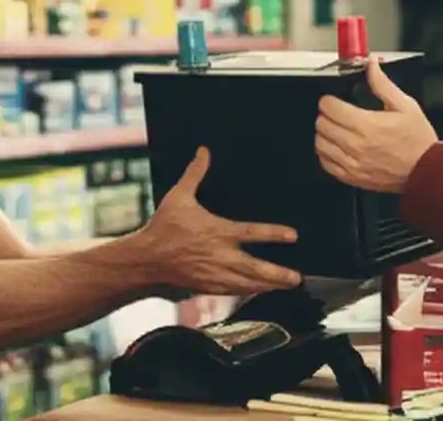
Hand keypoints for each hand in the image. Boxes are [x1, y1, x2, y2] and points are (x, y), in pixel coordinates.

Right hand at [137, 147, 302, 294]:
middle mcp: (219, 256)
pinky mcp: (208, 287)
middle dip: (277, 274)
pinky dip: (250, 292)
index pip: (252, 233)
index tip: (293, 235)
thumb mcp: (179, 196)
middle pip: (255, 268)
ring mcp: (214, 274)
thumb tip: (203, 150)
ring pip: (247, 284)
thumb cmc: (163, 226)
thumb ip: (195, 173)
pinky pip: (234, 292)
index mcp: (217, 231)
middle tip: (296, 277)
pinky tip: (262, 290)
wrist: (146, 259)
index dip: (274, 234)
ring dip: (269, 285)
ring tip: (287, 284)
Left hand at [316, 57, 437, 193]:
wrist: (426, 170)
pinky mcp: (352, 177)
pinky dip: (327, 154)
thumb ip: (382, 84)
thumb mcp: (405, 105)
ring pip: (320, 144)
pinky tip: (337, 148)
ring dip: (325, 134)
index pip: (329, 107)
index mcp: (367, 124)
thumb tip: (372, 65)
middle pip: (321, 125)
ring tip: (336, 130)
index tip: (333, 100)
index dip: (329, 100)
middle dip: (326, 115)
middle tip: (336, 114)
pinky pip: (326, 164)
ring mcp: (352, 163)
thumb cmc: (417, 140)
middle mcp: (356, 145)